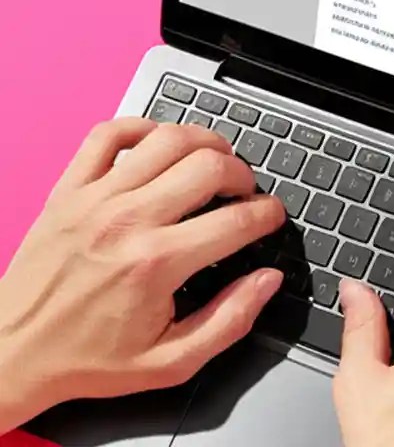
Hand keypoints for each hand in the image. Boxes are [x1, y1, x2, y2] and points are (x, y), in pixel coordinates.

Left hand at [0, 118, 286, 430]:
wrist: (13, 352)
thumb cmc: (90, 359)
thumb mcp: (172, 362)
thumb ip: (230, 321)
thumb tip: (268, 281)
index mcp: (157, 265)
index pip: (237, 220)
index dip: (269, 215)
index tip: (271, 218)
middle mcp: (128, 222)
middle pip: (210, 166)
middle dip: (245, 175)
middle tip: (246, 194)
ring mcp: (95, 199)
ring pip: (168, 139)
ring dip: (205, 144)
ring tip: (215, 163)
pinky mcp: (68, 189)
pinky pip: (109, 133)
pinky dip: (142, 128)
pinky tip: (160, 146)